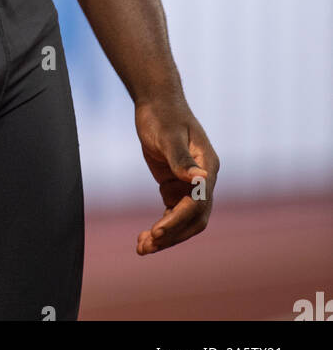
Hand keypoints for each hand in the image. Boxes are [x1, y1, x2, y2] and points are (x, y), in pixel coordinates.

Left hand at [134, 97, 218, 254]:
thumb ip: (182, 158)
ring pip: (183, 220)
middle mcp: (203, 180)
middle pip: (194, 219)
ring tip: (141, 248)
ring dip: (166, 236)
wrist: (156, 101)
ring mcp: (189, 184)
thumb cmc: (163, 114)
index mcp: (207, 167)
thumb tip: (200, 180)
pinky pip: (172, 213)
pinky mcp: (175, 185)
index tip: (157, 231)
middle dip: (172, 235)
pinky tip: (145, 237)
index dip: (178, 219)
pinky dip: (162, 227)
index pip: (198, 203)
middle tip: (146, 247)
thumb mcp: (168, 134)